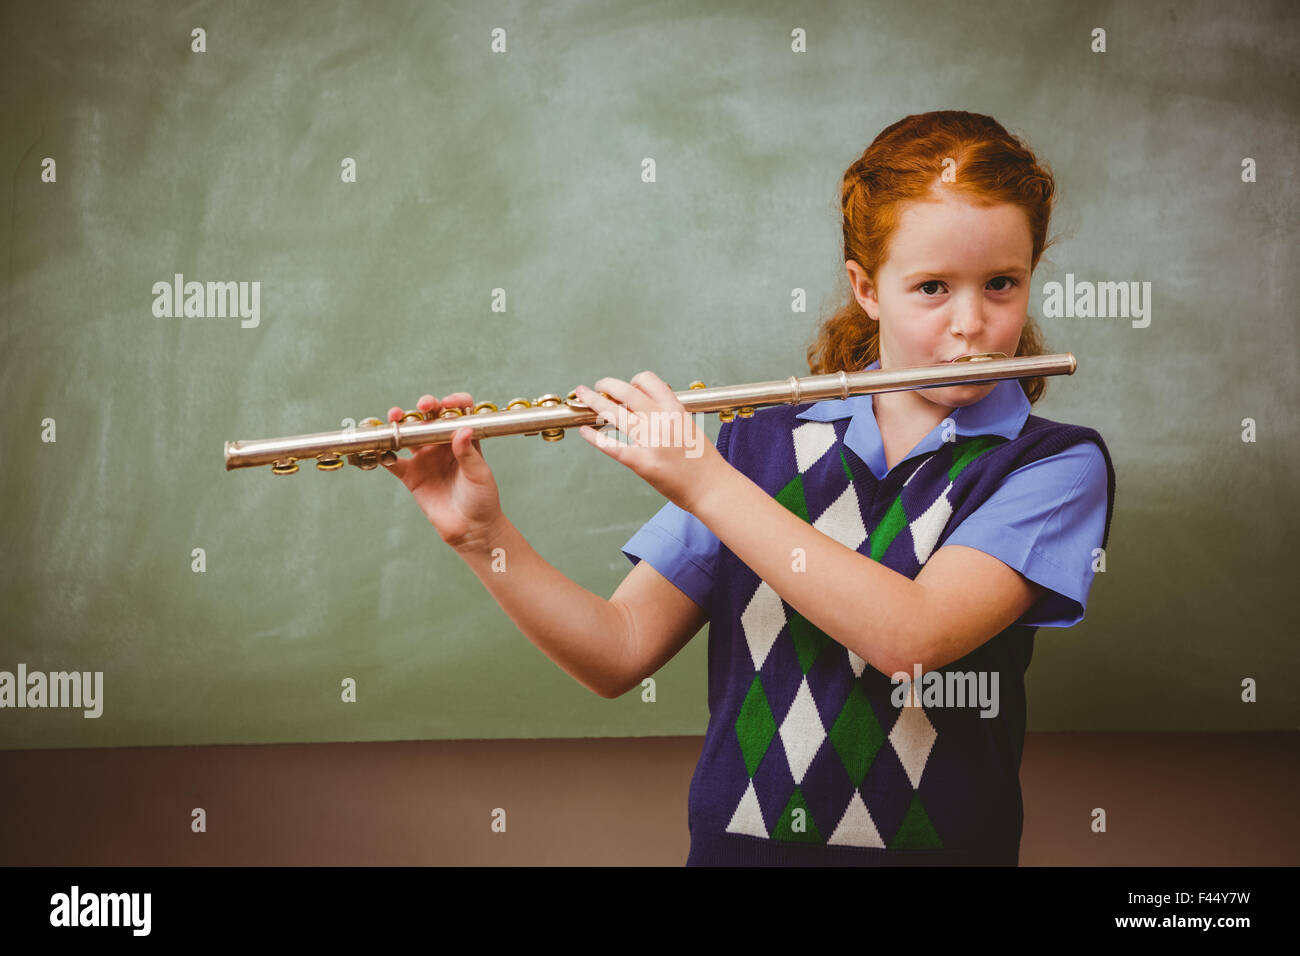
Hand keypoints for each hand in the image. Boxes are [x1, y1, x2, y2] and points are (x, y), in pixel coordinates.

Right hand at [380, 393, 504, 551]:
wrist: (471, 529)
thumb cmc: (482, 500)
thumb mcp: (479, 475)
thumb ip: (468, 454)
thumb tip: (463, 430)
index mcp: (464, 439)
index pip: (458, 412)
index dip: (453, 402)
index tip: (448, 403)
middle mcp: (442, 444)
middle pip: (430, 417)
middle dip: (424, 406)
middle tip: (422, 406)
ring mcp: (425, 458)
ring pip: (408, 434)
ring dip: (399, 424)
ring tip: (394, 417)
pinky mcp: (411, 476)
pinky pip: (392, 462)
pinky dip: (382, 454)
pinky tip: (376, 447)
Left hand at [574, 371, 726, 513]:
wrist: (711, 488)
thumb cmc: (703, 462)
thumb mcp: (689, 427)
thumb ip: (669, 415)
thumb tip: (647, 407)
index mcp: (675, 409)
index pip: (648, 381)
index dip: (632, 381)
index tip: (624, 387)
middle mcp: (662, 420)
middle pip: (625, 391)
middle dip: (606, 385)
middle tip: (596, 386)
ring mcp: (651, 441)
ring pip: (614, 413)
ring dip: (594, 401)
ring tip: (583, 397)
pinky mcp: (641, 462)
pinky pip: (611, 445)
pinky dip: (593, 437)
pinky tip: (584, 432)